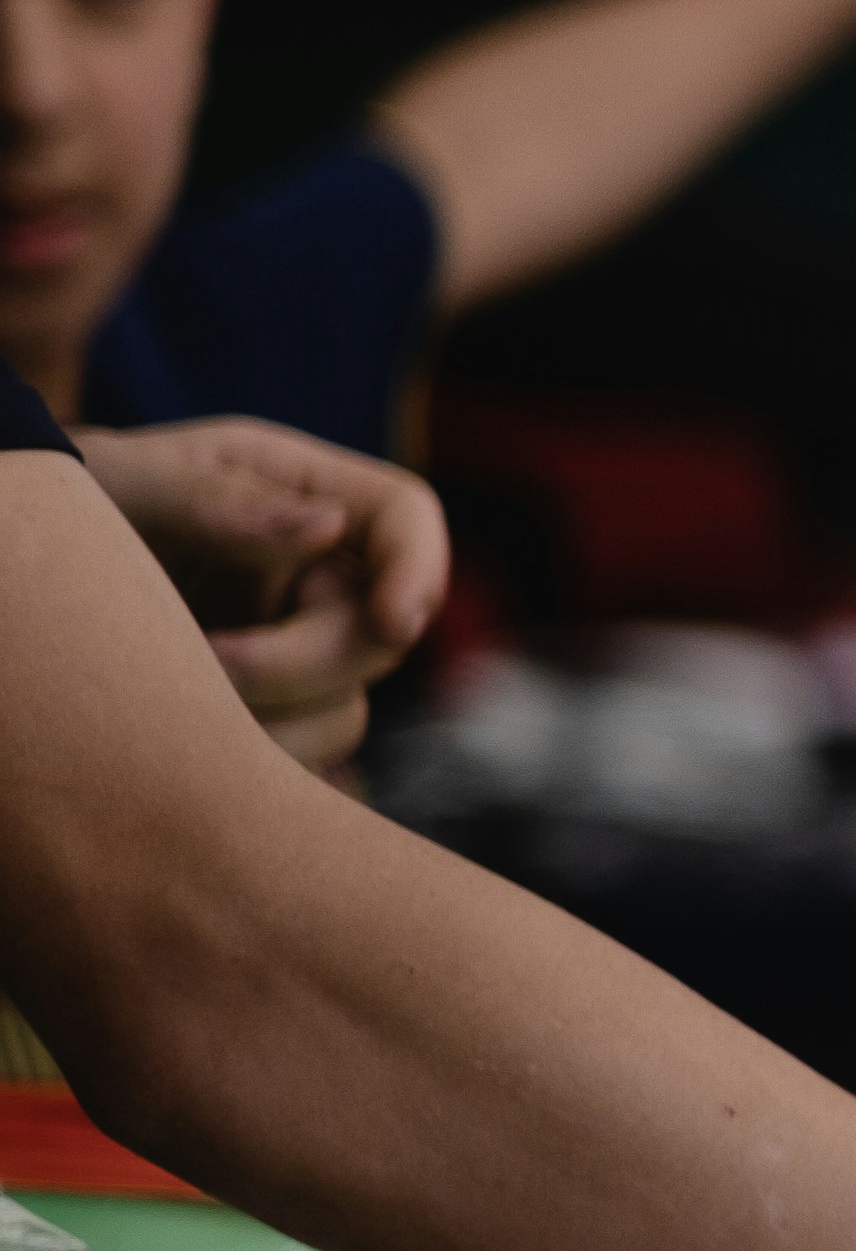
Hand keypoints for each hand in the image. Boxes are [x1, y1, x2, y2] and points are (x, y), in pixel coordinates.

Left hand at [72, 418, 448, 772]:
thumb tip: (328, 529)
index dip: (420, 568)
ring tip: (158, 708)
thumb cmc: (51, 507)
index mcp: (296, 491)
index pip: (404, 515)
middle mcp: (309, 572)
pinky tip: (169, 744)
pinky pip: (292, 762)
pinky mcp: (261, 717)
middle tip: (202, 665)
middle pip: (380, 632)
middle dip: (300, 663)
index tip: (396, 623)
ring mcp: (289, 648)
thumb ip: (219, 503)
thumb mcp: (121, 484)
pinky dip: (240, 766)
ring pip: (342, 711)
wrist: (8, 579)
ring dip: (265, 726)